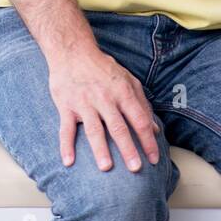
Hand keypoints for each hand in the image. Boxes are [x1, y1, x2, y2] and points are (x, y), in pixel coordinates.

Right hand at [47, 45, 160, 171]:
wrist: (72, 51)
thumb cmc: (103, 68)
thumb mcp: (128, 80)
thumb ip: (142, 104)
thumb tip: (155, 130)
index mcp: (122, 92)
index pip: (139, 120)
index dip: (148, 140)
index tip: (153, 159)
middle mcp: (104, 98)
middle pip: (118, 127)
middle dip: (128, 149)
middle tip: (136, 169)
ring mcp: (84, 103)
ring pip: (93, 129)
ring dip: (100, 149)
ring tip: (106, 168)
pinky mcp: (66, 106)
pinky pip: (66, 129)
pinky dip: (66, 146)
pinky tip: (68, 161)